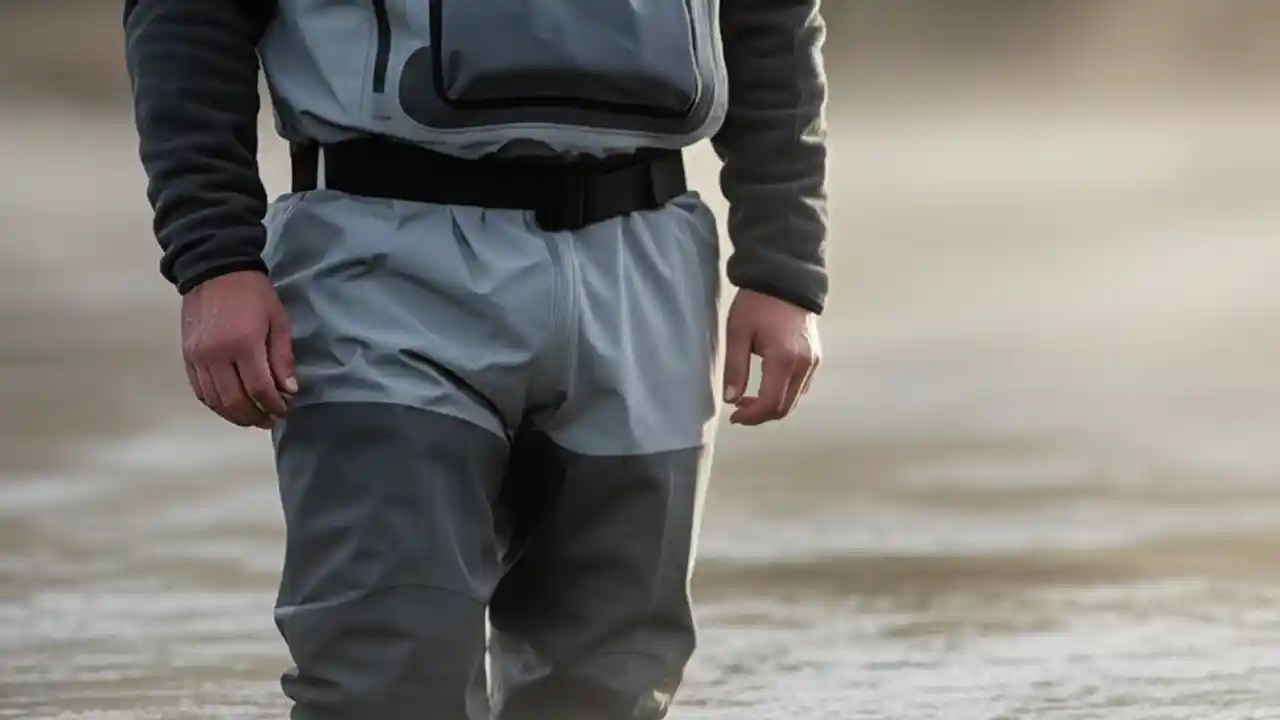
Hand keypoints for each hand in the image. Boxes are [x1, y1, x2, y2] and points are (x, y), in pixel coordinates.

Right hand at [181, 270, 296, 428]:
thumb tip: (288, 390)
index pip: (260, 389)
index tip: (285, 410)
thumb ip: (282, 358)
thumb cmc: (253, 294)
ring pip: (215, 401)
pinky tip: (230, 407)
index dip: (274, 405)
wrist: (214, 270)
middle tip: (271, 419)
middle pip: (235, 401)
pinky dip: (216, 404)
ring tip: (253, 418)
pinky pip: (200, 391)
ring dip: (235, 416)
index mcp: (243, 345)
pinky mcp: (187, 357)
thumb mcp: (277, 321)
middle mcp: (216, 355)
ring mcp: (198, 358)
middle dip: (256, 416)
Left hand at [722, 289, 821, 425]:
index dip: (752, 416)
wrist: (785, 280)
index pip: (771, 404)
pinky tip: (766, 386)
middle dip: (761, 415)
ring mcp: (813, 362)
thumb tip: (731, 399)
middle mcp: (805, 365)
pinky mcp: (815, 358)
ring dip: (772, 406)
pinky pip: (801, 387)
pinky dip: (783, 394)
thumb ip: (735, 368)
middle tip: (738, 410)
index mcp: (784, 359)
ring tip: (748, 398)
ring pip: (795, 400)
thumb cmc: (758, 303)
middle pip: (786, 408)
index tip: (734, 416)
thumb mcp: (738, 333)